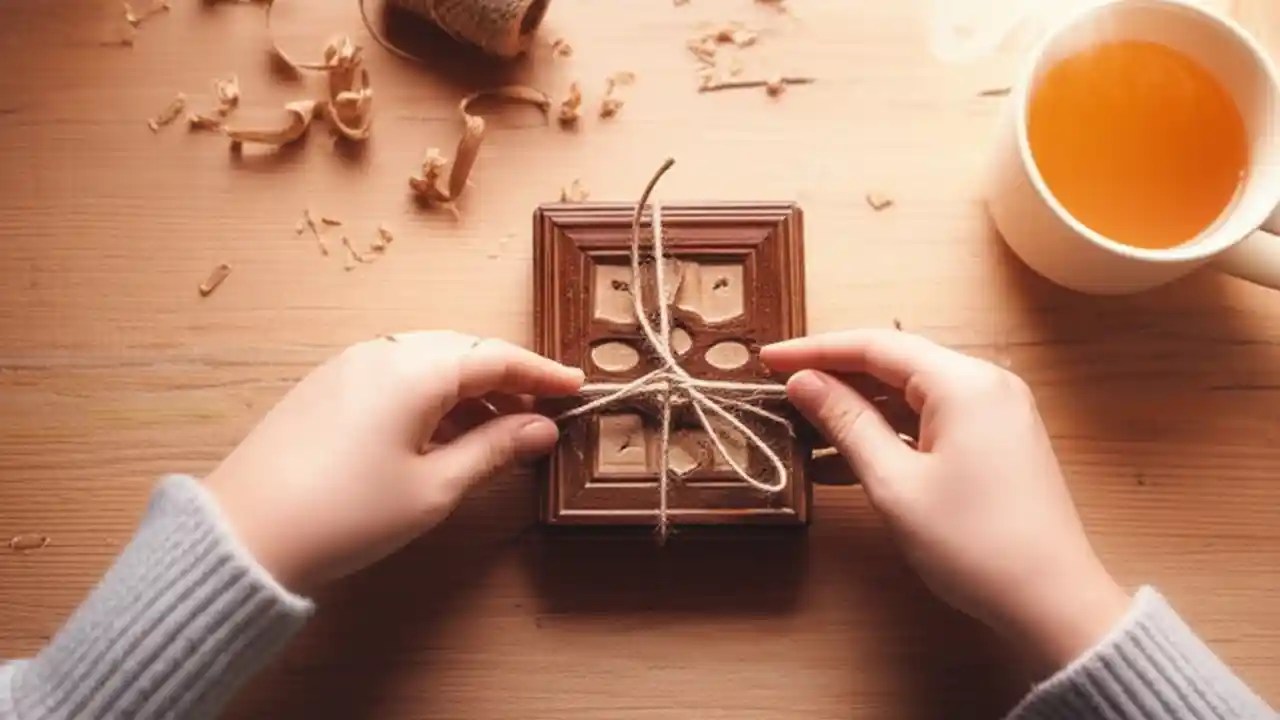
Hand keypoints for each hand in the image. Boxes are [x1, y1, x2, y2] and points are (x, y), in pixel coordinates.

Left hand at [204, 332, 583, 591]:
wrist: (245, 535)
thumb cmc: (345, 514)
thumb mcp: (433, 488)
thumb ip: (494, 450)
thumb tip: (540, 429)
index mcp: (414, 368)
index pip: (496, 355)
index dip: (542, 371)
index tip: (577, 385)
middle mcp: (382, 351)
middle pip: (463, 351)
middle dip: (508, 379)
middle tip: (543, 413)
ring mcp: (349, 366)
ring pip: (429, 362)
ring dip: (470, 390)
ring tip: (500, 433)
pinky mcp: (328, 387)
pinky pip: (396, 374)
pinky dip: (433, 397)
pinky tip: (446, 435)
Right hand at [761, 330, 1128, 669]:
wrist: (1051, 602)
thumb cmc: (974, 544)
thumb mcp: (894, 483)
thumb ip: (846, 424)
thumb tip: (804, 383)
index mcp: (963, 383)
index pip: (874, 345)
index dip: (815, 350)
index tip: (768, 358)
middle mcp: (984, 384)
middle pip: (894, 363)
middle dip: (835, 377)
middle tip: (780, 389)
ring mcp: (995, 412)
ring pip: (909, 394)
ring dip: (858, 409)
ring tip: (803, 427)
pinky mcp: (996, 441)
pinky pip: (930, 420)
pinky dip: (888, 432)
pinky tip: (844, 458)